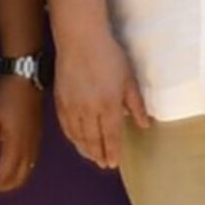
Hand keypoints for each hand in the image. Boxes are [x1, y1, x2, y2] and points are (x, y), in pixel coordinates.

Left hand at [0, 75, 44, 197]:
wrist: (25, 80)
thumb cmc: (4, 99)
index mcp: (15, 147)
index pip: (4, 177)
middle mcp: (28, 150)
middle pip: (17, 180)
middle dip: (1, 188)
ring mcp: (35, 145)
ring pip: (26, 174)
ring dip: (11, 182)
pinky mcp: (37, 139)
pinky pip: (31, 164)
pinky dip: (20, 173)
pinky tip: (9, 168)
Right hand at [55, 30, 148, 171]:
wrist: (80, 40)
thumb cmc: (108, 56)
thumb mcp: (129, 78)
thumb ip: (136, 104)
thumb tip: (144, 124)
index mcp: (108, 106)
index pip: (110, 137)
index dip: (112, 152)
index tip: (114, 163)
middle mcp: (89, 111)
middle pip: (93, 140)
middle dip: (99, 155)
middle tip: (104, 165)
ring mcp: (72, 107)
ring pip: (78, 137)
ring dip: (85, 149)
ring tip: (92, 157)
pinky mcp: (60, 102)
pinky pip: (66, 127)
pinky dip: (72, 138)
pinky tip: (76, 141)